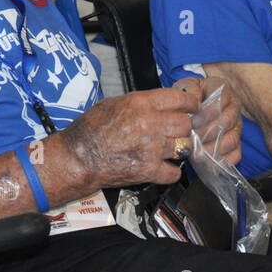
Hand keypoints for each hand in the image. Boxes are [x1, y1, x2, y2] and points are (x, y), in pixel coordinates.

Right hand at [59, 87, 200, 186]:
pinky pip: (175, 172)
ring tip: (170, 148)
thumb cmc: (90, 130)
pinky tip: (164, 167)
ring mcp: (151, 149)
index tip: (193, 107)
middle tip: (177, 130)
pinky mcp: (149, 171)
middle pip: (186, 123)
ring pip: (184, 146)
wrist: (78, 158)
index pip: (179, 99)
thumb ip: (138, 102)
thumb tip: (157, 103)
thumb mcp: (112, 104)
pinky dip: (171, 171)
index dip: (190, 103)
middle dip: (184, 126)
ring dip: (179, 148)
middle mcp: (150, 124)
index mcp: (140, 104)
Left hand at [177, 77, 241, 165]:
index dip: (207, 113)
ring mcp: (237, 125)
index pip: (221, 100)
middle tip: (192, 139)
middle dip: (207, 132)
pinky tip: (208, 162)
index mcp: (222, 89)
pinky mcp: (237, 142)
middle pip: (227, 122)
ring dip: (213, 148)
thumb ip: (189, 89)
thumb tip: (196, 99)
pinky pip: (236, 154)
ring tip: (197, 153)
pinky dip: (223, 160)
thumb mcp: (184, 86)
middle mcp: (233, 106)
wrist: (192, 106)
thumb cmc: (187, 95)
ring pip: (232, 139)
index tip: (192, 122)